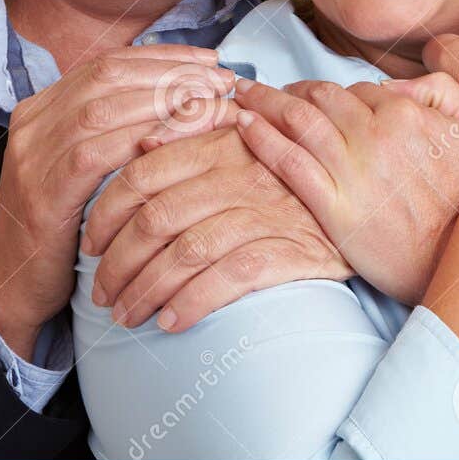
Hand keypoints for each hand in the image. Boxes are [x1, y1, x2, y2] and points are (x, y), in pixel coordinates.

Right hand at [0, 45, 236, 356]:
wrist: (12, 284)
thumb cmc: (65, 224)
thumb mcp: (84, 166)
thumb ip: (115, 130)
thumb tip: (184, 96)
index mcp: (43, 107)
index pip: (109, 63)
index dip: (164, 57)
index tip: (210, 60)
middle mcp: (34, 122)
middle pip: (109, 75)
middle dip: (172, 72)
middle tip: (222, 79)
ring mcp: (34, 155)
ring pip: (105, 108)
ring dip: (166, 102)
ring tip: (212, 105)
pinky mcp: (42, 192)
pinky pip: (96, 155)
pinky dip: (141, 141)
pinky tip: (180, 140)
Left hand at [81, 126, 349, 331]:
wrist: (367, 200)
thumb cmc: (291, 177)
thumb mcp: (247, 143)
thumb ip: (194, 136)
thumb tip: (138, 144)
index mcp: (221, 143)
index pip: (143, 173)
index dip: (106, 211)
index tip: (90, 242)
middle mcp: (241, 174)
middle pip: (157, 218)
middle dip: (117, 262)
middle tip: (101, 293)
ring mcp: (267, 212)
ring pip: (187, 251)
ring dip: (146, 291)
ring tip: (126, 316)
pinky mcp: (292, 249)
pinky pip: (232, 277)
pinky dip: (195, 302)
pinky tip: (171, 323)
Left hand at [233, 73, 458, 303]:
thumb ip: (442, 91)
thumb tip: (400, 83)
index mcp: (406, 113)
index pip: (357, 90)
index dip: (330, 91)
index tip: (312, 94)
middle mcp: (375, 134)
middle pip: (320, 98)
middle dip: (289, 89)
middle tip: (264, 89)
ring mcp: (353, 171)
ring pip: (298, 121)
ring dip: (264, 102)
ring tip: (242, 95)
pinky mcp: (336, 208)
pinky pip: (289, 162)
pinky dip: (262, 138)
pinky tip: (244, 125)